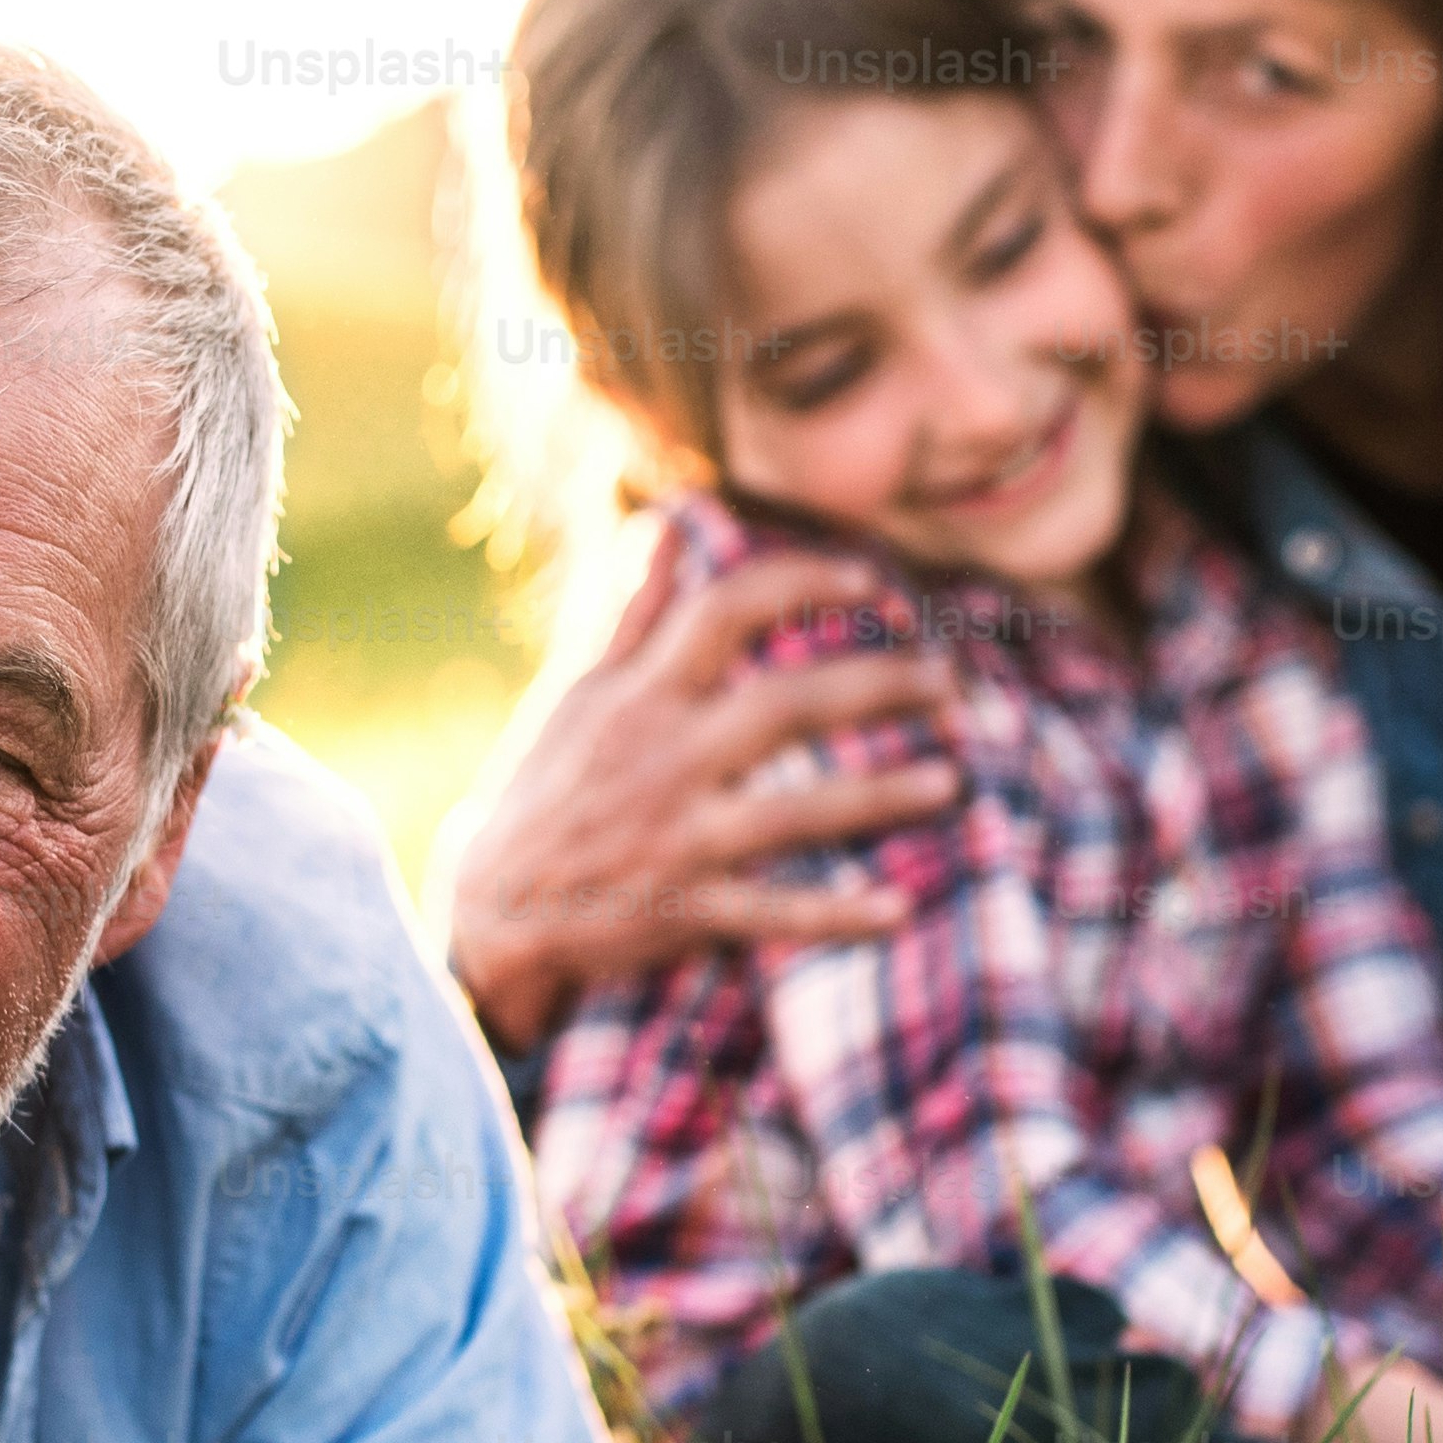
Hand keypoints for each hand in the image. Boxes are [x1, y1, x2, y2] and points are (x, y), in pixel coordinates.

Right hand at [438, 544, 964, 1045]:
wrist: (491, 909)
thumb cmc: (547, 789)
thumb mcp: (581, 695)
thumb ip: (638, 613)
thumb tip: (669, 527)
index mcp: (641, 696)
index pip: (727, 610)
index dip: (805, 582)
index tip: (873, 580)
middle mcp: (664, 758)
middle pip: (786, 705)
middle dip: (877, 686)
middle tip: (948, 683)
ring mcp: (678, 837)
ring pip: (795, 812)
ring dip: (880, 796)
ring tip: (951, 782)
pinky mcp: (686, 910)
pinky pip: (774, 914)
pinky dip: (837, 915)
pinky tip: (897, 909)